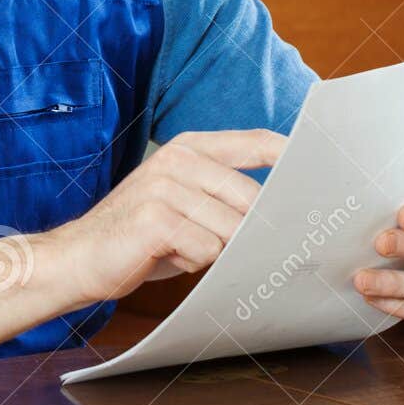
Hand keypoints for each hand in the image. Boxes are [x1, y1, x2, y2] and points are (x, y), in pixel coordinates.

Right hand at [52, 128, 287, 303]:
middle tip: (256, 250)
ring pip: (232, 228)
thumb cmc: (141, 235)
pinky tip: (169, 256)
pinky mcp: (156, 216)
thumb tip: (286, 212)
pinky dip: (194, 262)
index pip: (256, 142)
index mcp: (189, 147)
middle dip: (259, 230)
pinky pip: (206, 248)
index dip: (293, 156)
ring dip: (218, 251)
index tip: (324, 173)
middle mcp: (178, 159)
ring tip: (186, 250)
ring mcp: (165, 185)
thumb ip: (226, 197)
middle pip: (252, 197)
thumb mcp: (185, 204)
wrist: (79, 256)